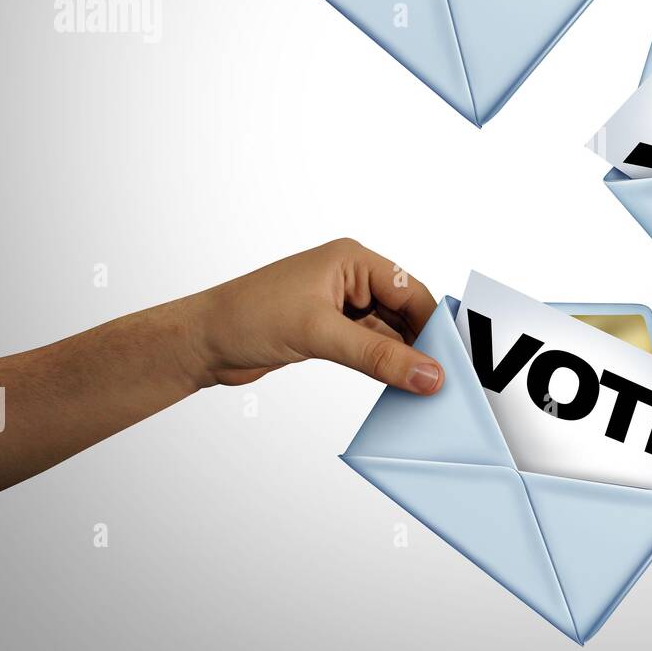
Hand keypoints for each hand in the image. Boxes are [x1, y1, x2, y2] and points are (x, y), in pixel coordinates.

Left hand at [184, 239, 443, 394]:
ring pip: (389, 334)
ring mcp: (340, 306)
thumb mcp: (320, 335)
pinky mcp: (330, 331)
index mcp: (352, 260)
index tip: (451, 362)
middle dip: (421, 345)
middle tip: (441, 381)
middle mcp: (350, 278)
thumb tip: (428, 374)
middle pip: (404, 313)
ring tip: (424, 390)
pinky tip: (397, 387)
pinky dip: (383, 368)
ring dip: (402, 360)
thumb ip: (378, 357)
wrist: (200, 342)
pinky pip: (370, 349)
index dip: (432, 327)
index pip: (409, 291)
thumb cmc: (247, 317)